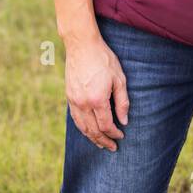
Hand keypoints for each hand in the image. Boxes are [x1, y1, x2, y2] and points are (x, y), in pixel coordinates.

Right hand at [64, 35, 128, 150]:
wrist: (81, 45)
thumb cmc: (103, 59)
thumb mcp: (119, 79)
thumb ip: (122, 102)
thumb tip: (124, 121)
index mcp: (97, 99)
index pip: (106, 125)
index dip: (114, 134)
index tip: (121, 136)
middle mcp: (83, 103)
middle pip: (93, 130)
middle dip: (103, 141)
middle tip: (113, 147)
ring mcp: (74, 100)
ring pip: (82, 126)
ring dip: (92, 138)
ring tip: (100, 144)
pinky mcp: (69, 96)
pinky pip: (75, 118)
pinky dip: (82, 128)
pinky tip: (88, 131)